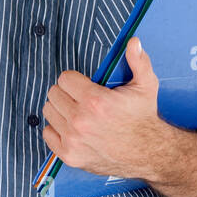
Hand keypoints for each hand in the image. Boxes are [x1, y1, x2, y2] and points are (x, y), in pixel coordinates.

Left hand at [42, 37, 166, 180]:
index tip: (83, 84)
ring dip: (60, 109)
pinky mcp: (70, 155)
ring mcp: (73, 140)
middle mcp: (81, 121)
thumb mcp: (146, 86)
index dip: (75, 79)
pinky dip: (57, 129)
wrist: (149, 153)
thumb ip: (138, 61)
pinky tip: (72, 127)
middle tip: (80, 97)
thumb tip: (133, 41)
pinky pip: (48, 134)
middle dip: (67, 92)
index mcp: (96, 101)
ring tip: (76, 111)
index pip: (64, 79)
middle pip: (54, 94)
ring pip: (49, 112)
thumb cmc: (144, 118)